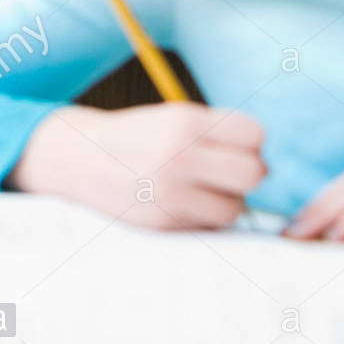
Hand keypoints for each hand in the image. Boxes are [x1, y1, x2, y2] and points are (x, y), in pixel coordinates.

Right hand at [7, 104, 266, 230]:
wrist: (79, 158)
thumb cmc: (137, 137)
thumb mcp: (172, 118)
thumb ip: (217, 133)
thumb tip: (265, 164)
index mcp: (184, 121)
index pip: (253, 133)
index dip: (250, 141)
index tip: (235, 145)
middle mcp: (179, 156)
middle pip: (253, 172)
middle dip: (246, 173)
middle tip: (227, 172)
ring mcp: (170, 193)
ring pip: (235, 207)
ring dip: (226, 201)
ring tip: (202, 190)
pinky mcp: (164, 222)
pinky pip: (209, 226)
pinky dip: (204, 218)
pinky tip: (183, 204)